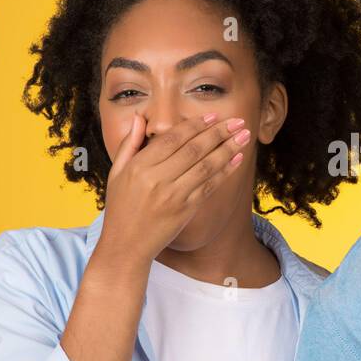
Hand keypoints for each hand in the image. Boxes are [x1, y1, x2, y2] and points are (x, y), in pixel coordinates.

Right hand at [97, 112, 251, 266]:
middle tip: (238, 121)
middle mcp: (157, 179)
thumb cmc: (121, 207)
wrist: (126, 245)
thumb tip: (140, 118)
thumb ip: (130, 143)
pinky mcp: (186, 210)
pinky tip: (237, 159)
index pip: (173, 139)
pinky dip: (225, 171)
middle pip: (194, 150)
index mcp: (140, 166)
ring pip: (206, 166)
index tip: (213, 116)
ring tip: (244, 136)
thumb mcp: (117, 173)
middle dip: (218, 133)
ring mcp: (174, 195)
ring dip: (228, 149)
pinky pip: (209, 186)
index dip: (196, 125)